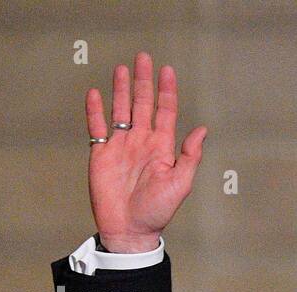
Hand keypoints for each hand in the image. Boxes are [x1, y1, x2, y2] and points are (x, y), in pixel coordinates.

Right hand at [85, 51, 206, 250]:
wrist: (129, 229)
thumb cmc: (158, 210)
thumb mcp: (180, 183)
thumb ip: (190, 156)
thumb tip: (202, 130)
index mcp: (162, 147)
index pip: (165, 112)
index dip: (167, 91)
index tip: (167, 70)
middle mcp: (142, 142)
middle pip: (142, 104)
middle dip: (144, 81)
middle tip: (144, 57)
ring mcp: (121, 146)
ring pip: (121, 110)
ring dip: (122, 90)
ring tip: (122, 68)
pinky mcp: (101, 154)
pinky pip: (98, 127)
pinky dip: (95, 110)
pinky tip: (94, 93)